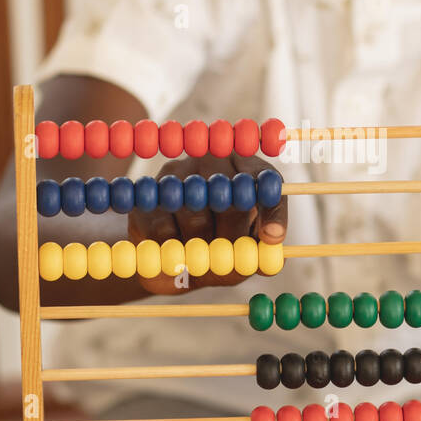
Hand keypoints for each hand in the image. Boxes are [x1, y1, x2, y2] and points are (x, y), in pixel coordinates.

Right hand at [127, 152, 287, 294]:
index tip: (271, 238)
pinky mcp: (148, 192)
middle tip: (227, 257)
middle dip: (232, 236)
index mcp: (248, 171)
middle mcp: (215, 161)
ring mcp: (179, 172)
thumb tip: (272, 240)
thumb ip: (259, 252)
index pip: (268, 181)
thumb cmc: (216, 252)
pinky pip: (163, 227)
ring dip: (200, 247)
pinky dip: (172, 250)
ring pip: (195, 212)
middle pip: (230, 196)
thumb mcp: (242, 257)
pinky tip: (175, 252)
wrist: (168, 258)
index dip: (272, 210)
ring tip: (200, 257)